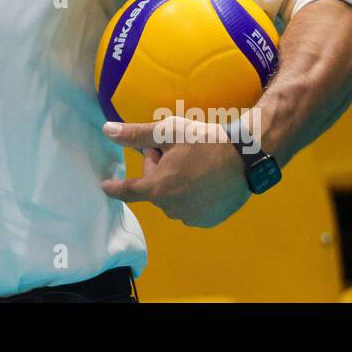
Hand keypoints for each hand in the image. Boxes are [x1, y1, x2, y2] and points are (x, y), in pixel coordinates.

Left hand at [100, 117, 249, 227]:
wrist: (246, 159)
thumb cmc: (204, 142)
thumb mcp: (168, 132)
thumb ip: (135, 134)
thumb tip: (106, 131)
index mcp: (157, 188)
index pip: (128, 190)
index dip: (114, 188)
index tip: (104, 187)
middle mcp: (170, 208)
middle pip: (153, 188)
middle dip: (157, 170)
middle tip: (175, 152)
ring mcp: (190, 217)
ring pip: (172, 198)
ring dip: (174, 184)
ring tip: (194, 164)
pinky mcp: (207, 221)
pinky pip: (189, 208)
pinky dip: (190, 196)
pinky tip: (205, 180)